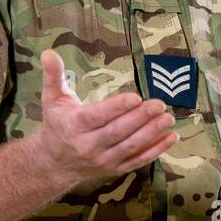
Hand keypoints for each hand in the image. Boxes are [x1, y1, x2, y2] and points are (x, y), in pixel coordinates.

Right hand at [36, 49, 177, 185]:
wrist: (54, 163)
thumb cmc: (57, 124)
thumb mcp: (51, 99)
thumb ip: (53, 75)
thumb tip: (49, 52)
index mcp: (74, 126)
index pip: (97, 116)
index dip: (117, 108)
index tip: (136, 98)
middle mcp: (88, 145)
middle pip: (117, 132)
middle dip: (140, 119)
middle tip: (159, 104)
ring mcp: (103, 160)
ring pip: (130, 146)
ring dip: (151, 133)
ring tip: (169, 118)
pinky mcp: (115, 168)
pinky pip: (138, 160)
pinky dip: (156, 150)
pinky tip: (172, 137)